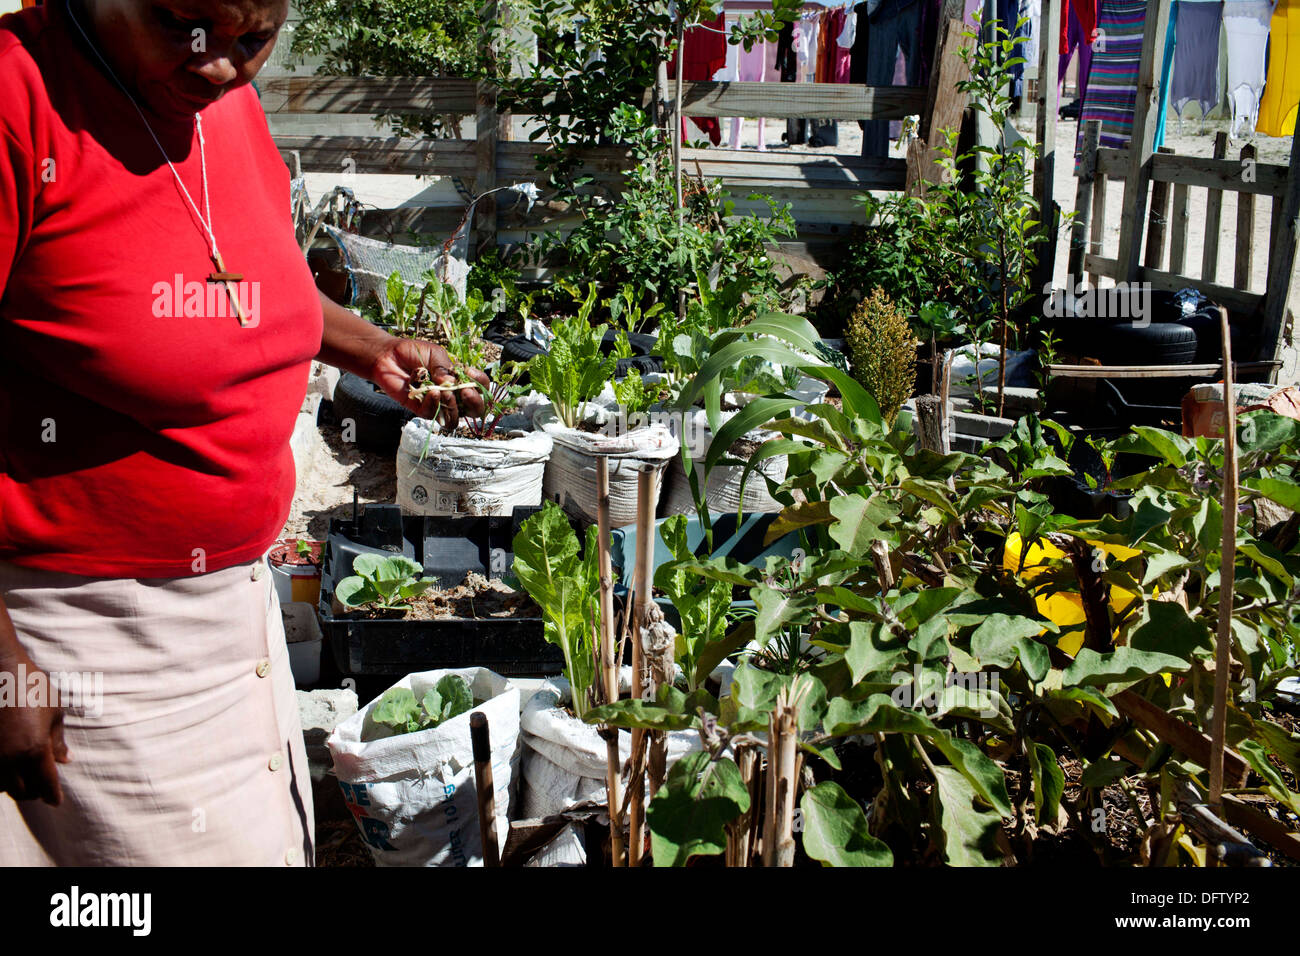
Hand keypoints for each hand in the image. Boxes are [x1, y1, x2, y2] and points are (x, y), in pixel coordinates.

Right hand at [0, 659, 69, 805]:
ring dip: (15, 786)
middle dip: (34, 792)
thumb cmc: (31, 686)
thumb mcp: (54, 711)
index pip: (46, 784)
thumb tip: (66, 760)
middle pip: (23, 791)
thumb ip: (58, 740)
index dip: (52, 796)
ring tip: (24, 779)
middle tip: (41, 789)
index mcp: (35, 749)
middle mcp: (10, 758)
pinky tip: (7, 771)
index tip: (55, 801)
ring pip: (3, 787)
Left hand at [368, 338, 490, 431]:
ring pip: (455, 418)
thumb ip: (446, 368)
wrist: (388, 356)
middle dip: (475, 402)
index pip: (481, 388)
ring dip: (454, 407)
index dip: (480, 383)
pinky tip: (431, 392)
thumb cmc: (413, 353)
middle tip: (465, 391)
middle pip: (475, 410)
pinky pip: (433, 414)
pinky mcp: (421, 410)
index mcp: (460, 380)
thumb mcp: (436, 354)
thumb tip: (452, 384)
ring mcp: (438, 404)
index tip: (469, 372)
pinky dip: (435, 404)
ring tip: (445, 393)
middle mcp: (452, 394)